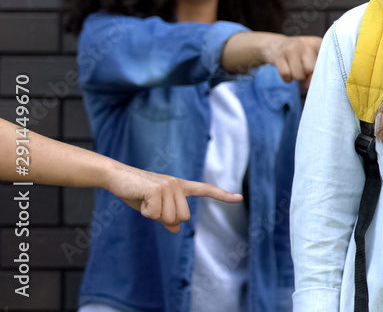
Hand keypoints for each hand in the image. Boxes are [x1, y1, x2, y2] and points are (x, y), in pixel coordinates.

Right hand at [105, 165, 241, 232]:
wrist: (118, 176)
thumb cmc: (137, 192)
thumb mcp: (154, 207)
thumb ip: (167, 217)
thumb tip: (176, 229)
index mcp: (180, 187)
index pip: (205, 190)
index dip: (223, 195)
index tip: (239, 198)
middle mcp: (178, 184)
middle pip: (182, 217)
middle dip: (165, 218)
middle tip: (151, 205)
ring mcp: (168, 185)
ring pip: (169, 218)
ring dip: (153, 215)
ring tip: (144, 201)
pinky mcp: (157, 189)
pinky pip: (154, 215)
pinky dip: (144, 212)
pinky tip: (139, 199)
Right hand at [261, 35, 322, 82]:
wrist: (275, 45)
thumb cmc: (298, 54)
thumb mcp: (311, 56)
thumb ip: (316, 70)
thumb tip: (309, 85)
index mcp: (317, 43)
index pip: (324, 62)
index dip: (320, 72)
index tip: (315, 73)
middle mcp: (305, 43)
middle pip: (311, 69)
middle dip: (306, 74)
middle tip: (302, 69)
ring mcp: (291, 49)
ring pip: (299, 75)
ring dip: (296, 77)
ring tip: (294, 69)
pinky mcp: (279, 56)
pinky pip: (286, 75)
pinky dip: (287, 78)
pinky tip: (287, 71)